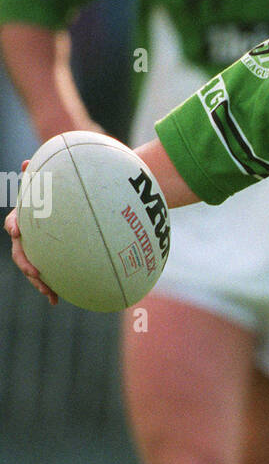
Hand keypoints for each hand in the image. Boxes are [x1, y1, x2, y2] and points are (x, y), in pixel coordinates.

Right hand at [4, 162, 57, 304]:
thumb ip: (36, 178)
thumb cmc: (49, 200)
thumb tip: (25, 162)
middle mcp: (25, 240)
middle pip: (21, 254)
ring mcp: (34, 253)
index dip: (14, 226)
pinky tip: (57, 301)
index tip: (17, 230)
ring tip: (49, 293)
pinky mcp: (46, 264)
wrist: (59, 215)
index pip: (14, 223)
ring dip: (38, 283)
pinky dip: (49, 289)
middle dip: (27, 264)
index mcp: (23, 222)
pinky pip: (45, 278)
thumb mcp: (43, 189)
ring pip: (32, 270)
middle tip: (36, 272)